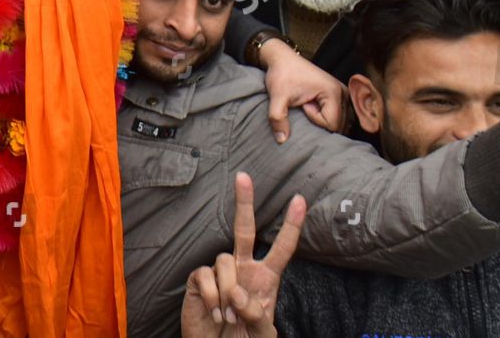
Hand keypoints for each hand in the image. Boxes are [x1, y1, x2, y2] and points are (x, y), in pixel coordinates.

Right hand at [180, 173, 304, 337]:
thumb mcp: (261, 333)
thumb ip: (257, 315)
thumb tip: (239, 291)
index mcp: (266, 279)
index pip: (282, 248)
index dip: (291, 225)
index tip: (300, 200)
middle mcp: (243, 269)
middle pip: (244, 230)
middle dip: (244, 203)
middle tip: (243, 176)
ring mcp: (220, 273)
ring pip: (224, 260)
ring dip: (228, 290)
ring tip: (228, 315)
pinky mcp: (199, 280)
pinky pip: (205, 276)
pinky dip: (212, 297)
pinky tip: (214, 312)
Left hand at [260, 41, 345, 141]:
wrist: (282, 59)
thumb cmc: (281, 74)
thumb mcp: (277, 97)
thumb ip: (278, 118)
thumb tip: (281, 140)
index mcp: (333, 92)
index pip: (332, 124)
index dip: (314, 120)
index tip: (303, 105)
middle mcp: (343, 92)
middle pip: (339, 125)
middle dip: (319, 121)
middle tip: (304, 104)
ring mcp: (343, 93)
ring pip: (340, 121)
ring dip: (323, 119)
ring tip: (308, 104)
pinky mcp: (339, 94)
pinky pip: (338, 115)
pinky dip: (326, 116)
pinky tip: (313, 106)